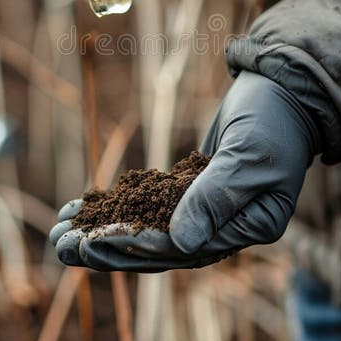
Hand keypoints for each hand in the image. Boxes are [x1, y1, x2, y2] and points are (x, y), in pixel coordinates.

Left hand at [49, 72, 319, 271]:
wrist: (283, 91)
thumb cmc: (275, 120)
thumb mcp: (249, 155)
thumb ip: (216, 197)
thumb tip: (179, 242)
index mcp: (247, 228)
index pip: (184, 248)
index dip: (135, 246)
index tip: (92, 241)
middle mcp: (224, 229)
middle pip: (157, 248)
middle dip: (105, 248)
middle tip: (59, 246)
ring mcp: (205, 213)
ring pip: (146, 231)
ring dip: (101, 234)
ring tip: (57, 234)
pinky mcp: (188, 194)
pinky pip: (146, 208)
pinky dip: (113, 209)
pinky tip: (78, 208)